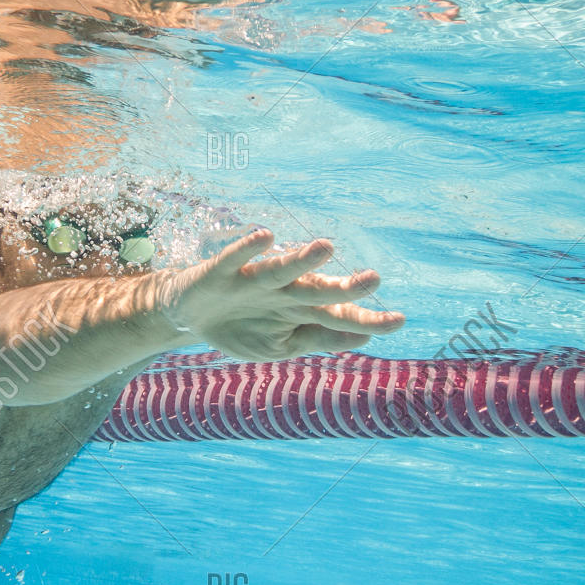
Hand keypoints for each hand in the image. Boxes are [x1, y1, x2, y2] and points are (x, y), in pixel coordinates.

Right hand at [164, 229, 402, 360]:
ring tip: (325, 248)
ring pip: (282, 270)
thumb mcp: (279, 346)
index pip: (338, 316)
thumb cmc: (241, 328)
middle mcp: (282, 292)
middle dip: (343, 287)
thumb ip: (317, 339)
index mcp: (298, 311)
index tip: (398, 320)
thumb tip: (361, 338)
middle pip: (318, 290)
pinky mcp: (220, 272)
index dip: (366, 320)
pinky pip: (236, 258)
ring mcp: (252, 281)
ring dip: (301, 260)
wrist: (186, 316)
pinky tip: (265, 238)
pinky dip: (248, 249)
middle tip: (374, 280)